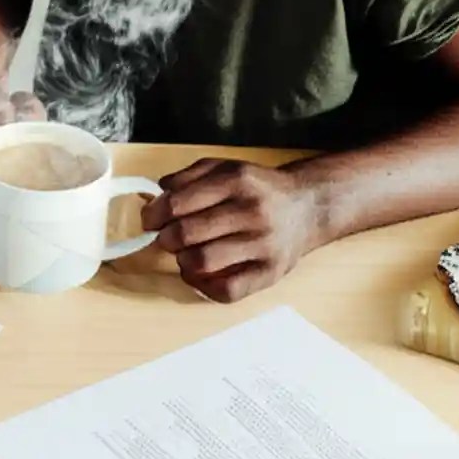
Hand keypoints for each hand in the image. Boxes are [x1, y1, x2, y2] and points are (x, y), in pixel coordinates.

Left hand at [141, 159, 330, 302]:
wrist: (308, 207)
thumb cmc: (258, 190)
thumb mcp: (225, 168)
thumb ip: (188, 176)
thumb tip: (158, 195)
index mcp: (237, 181)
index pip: (177, 204)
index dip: (154, 215)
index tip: (150, 221)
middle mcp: (252, 211)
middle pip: (185, 234)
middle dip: (166, 239)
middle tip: (168, 238)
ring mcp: (263, 245)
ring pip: (201, 263)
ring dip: (183, 261)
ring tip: (187, 253)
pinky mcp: (269, 273)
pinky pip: (225, 290)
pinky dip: (203, 285)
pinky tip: (202, 273)